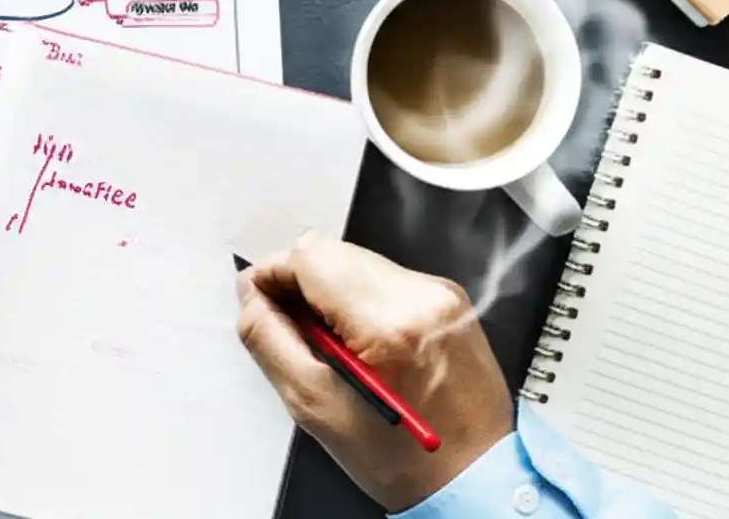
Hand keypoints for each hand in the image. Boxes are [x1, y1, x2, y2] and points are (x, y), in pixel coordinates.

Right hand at [236, 231, 512, 511]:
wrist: (476, 476)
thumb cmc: (404, 459)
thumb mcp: (315, 406)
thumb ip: (271, 341)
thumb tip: (251, 298)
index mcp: (388, 324)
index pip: (309, 255)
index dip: (274, 274)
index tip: (261, 300)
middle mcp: (421, 297)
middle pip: (332, 251)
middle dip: (301, 284)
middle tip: (295, 331)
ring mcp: (441, 295)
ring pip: (358, 261)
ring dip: (331, 293)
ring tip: (334, 346)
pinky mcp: (450, 301)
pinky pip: (386, 279)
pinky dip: (361, 302)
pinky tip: (362, 344)